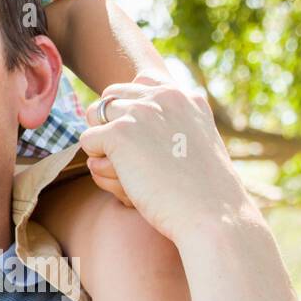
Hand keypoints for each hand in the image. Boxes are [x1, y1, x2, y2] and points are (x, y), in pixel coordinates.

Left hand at [79, 74, 255, 246]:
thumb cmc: (203, 192)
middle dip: (110, 124)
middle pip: (110, 98)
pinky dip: (98, 163)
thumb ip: (173, 123)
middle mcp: (162, 96)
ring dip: (101, 143)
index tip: (141, 140)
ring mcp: (140, 112)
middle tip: (129, 159)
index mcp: (184, 96)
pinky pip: (87, 140)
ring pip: (94, 116)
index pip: (139, 83)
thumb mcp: (197, 143)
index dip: (129, 110)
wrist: (213, 218)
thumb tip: (133, 120)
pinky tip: (123, 180)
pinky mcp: (119, 133)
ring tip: (124, 172)